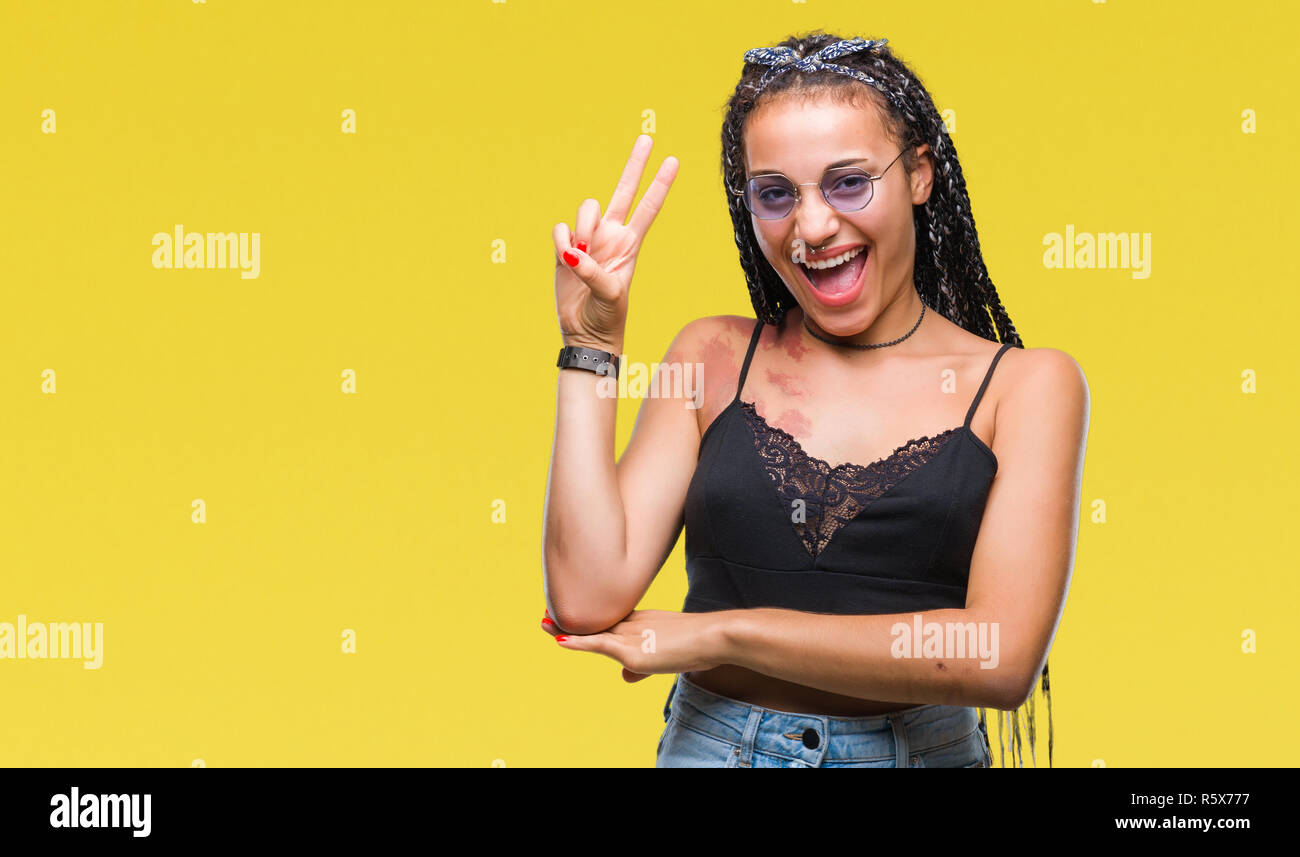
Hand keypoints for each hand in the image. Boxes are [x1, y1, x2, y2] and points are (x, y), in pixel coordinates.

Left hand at [540, 609, 725, 682]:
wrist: (715, 637)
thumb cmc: (700, 646)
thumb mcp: (666, 657)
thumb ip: (641, 667)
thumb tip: (624, 678)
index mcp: (641, 621)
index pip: (608, 619)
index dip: (587, 619)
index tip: (568, 616)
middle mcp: (632, 623)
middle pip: (594, 621)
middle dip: (570, 619)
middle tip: (546, 613)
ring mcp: (631, 635)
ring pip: (592, 630)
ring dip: (565, 627)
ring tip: (543, 621)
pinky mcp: (633, 651)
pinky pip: (599, 645)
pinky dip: (577, 642)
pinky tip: (560, 639)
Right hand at [552, 134, 678, 352]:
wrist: (585, 333)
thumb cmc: (607, 316)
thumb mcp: (610, 295)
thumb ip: (594, 272)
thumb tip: (574, 252)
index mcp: (630, 244)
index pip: (648, 208)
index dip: (660, 184)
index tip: (673, 160)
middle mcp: (611, 235)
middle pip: (624, 191)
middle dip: (635, 164)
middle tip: (647, 137)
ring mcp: (588, 239)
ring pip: (585, 208)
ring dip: (581, 227)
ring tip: (581, 254)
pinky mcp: (565, 248)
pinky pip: (560, 229)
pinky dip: (561, 240)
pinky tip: (565, 258)